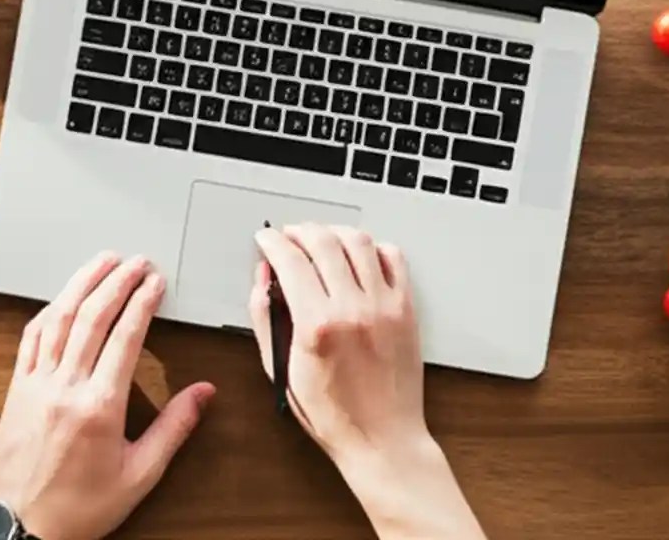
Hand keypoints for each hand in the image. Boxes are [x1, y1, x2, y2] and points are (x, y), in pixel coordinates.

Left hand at [0, 254, 215, 539]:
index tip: (155, 281)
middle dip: (117, 282)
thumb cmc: (81, 508)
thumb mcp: (141, 475)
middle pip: (93, 317)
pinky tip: (61, 299)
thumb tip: (204, 392)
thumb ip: (174, 428)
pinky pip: (30, 339)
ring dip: (82, 285)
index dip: (142, 302)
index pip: (125, 336)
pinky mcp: (15, 391)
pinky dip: (48, 312)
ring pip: (59, 320)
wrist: (23, 530)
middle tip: (136, 261)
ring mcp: (35, 386)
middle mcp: (65, 388)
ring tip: (101, 262)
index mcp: (100, 406)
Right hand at [251, 224, 422, 461]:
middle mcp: (353, 310)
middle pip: (323, 241)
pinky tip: (360, 255)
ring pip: (359, 241)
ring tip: (321, 238)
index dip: (272, 241)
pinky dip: (374, 247)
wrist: (382, 437)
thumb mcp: (281, 370)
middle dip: (300, 230)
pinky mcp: (406, 309)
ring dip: (335, 231)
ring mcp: (384, 306)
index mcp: (317, 326)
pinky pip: (394, 258)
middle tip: (289, 235)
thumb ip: (265, 319)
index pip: (290, 260)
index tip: (266, 239)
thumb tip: (262, 280)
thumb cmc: (332, 414)